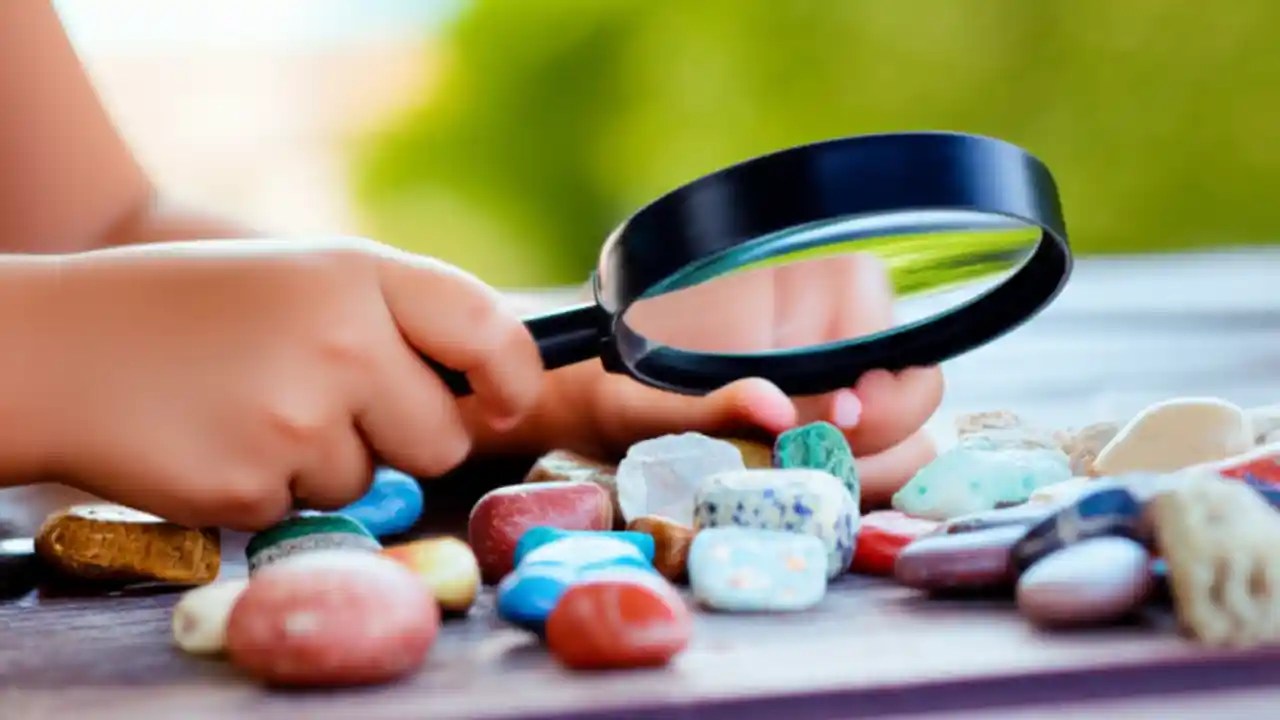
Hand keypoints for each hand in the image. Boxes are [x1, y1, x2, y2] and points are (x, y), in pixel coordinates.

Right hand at [20, 238, 541, 529]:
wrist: (60, 349)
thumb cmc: (196, 310)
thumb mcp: (304, 278)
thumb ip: (398, 319)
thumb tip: (491, 387)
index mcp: (356, 275)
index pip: (486, 328)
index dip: (515, 377)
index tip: (504, 402)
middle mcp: (341, 343)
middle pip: (443, 439)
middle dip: (404, 438)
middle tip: (331, 403)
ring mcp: (297, 419)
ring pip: (371, 482)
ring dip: (326, 462)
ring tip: (252, 408)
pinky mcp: (252, 487)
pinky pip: (306, 510)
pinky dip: (270, 488)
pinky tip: (219, 439)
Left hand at [518, 254, 941, 505]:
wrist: (581, 404)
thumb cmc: (606, 381)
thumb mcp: (640, 397)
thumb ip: (705, 404)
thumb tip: (778, 409)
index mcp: (787, 282)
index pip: (876, 306)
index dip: (877, 370)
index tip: (840, 419)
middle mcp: (825, 327)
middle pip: (910, 381)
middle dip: (883, 440)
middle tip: (825, 472)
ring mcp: (833, 382)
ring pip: (901, 430)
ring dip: (868, 472)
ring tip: (804, 493)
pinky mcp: (824, 428)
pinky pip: (869, 459)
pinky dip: (847, 488)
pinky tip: (800, 498)